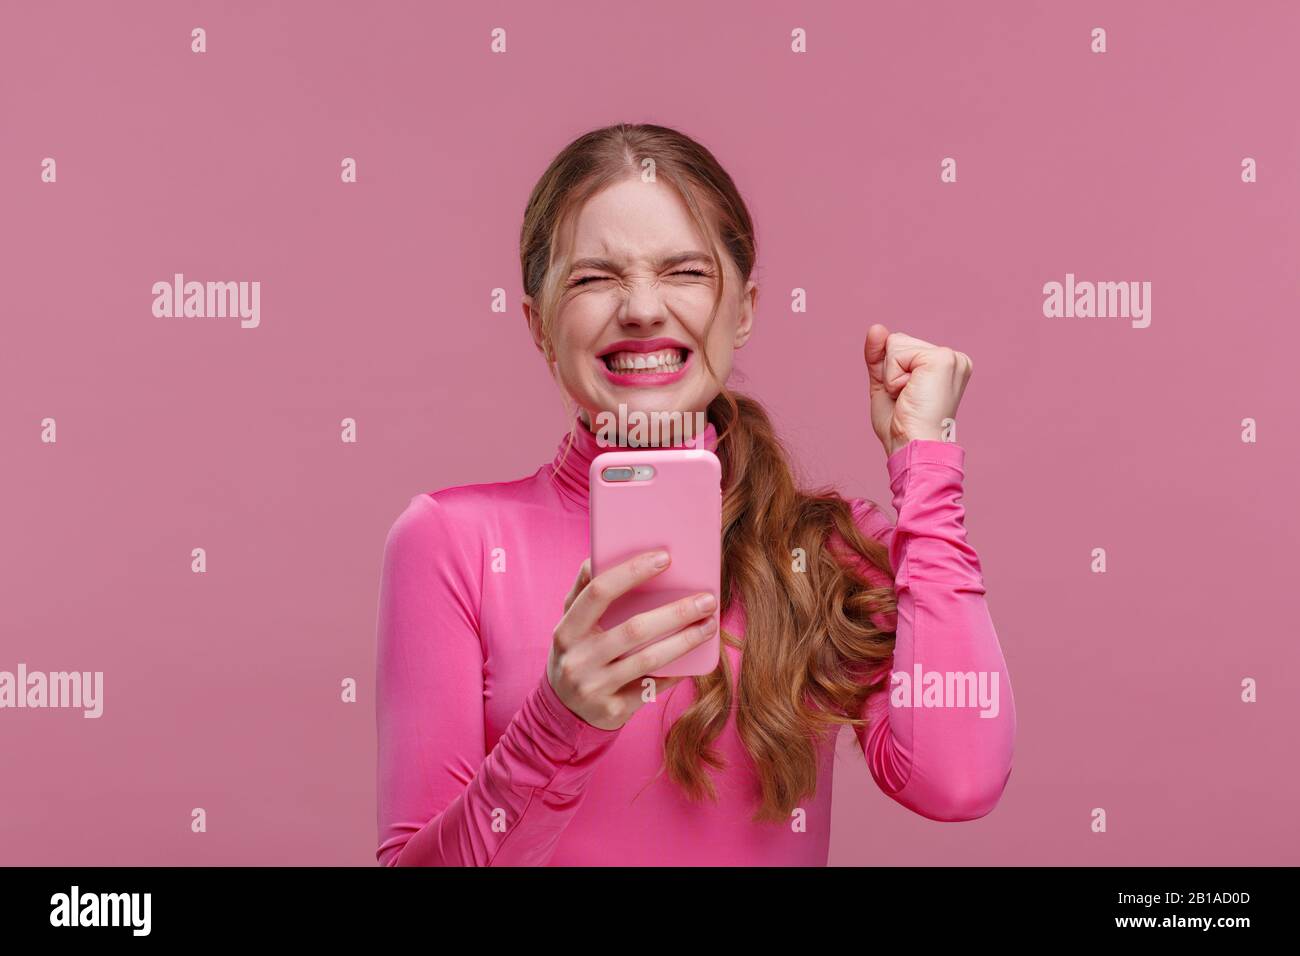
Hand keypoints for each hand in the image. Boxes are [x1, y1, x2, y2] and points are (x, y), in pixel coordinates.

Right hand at [546, 550, 717, 730]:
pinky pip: (654, 687)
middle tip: (707, 599)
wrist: (565, 712)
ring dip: (686, 641)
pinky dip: (677, 671)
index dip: (632, 572)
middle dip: (676, 612)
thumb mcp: (571, 624)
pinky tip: (697, 657)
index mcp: (567, 630)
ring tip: (710, 625)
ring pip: (649, 660)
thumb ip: (584, 590)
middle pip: (633, 629)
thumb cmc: (578, 653)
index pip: (599, 592)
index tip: (665, 558)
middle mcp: (577, 659)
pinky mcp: (613, 710)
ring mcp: (594, 687)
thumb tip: (602, 553)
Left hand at [863, 324, 972, 457]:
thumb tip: (876, 328)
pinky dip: (894, 377)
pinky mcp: (943, 359)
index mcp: (945, 365)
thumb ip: (879, 356)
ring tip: (910, 398)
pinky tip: (910, 394)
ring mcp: (951, 357)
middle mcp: (954, 358)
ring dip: (892, 376)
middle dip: (890, 372)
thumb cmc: (902, 426)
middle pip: (897, 341)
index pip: (900, 347)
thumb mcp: (885, 385)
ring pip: (895, 344)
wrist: (913, 448)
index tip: (907, 398)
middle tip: (907, 400)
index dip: (890, 373)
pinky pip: (896, 352)